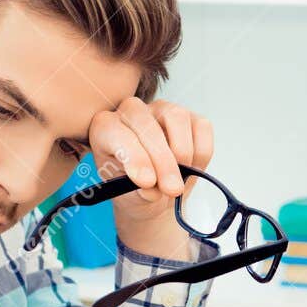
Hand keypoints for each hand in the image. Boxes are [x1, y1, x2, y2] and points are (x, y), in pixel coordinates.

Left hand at [88, 98, 213, 260]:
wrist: (157, 193)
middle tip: (171, 189)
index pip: (115, 132)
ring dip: (183, 154)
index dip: (133, 156)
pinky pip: (201, 127)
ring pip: (176, 117)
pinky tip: (191, 170)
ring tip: (180, 182)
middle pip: (147, 124)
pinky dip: (200, 153)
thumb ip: (136, 192)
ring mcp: (161, 110)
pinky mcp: (189, 117)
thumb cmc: (135, 190)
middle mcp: (131, 112)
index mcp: (105, 128)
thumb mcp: (128, 196)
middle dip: (162, 160)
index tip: (146, 182)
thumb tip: (151, 189)